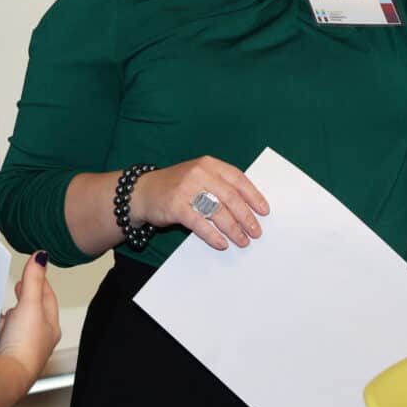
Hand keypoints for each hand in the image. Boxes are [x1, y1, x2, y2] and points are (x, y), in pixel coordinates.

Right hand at [0, 251, 60, 393]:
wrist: (2, 380)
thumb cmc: (23, 346)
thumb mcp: (30, 304)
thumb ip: (34, 279)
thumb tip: (42, 256)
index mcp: (49, 328)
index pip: (48, 299)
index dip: (41, 282)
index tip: (34, 271)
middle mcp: (35, 344)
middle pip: (29, 316)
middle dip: (23, 302)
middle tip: (19, 289)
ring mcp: (15, 355)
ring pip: (10, 332)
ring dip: (4, 322)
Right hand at [131, 156, 269, 250]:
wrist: (143, 191)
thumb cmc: (177, 186)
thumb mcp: (199, 176)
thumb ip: (220, 185)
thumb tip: (248, 206)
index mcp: (209, 164)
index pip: (238, 178)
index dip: (253, 196)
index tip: (264, 211)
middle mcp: (199, 173)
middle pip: (231, 197)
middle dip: (246, 217)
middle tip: (256, 231)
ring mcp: (187, 189)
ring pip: (218, 211)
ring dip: (233, 229)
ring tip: (242, 241)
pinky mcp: (176, 206)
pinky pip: (200, 223)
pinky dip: (213, 235)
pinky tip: (221, 243)